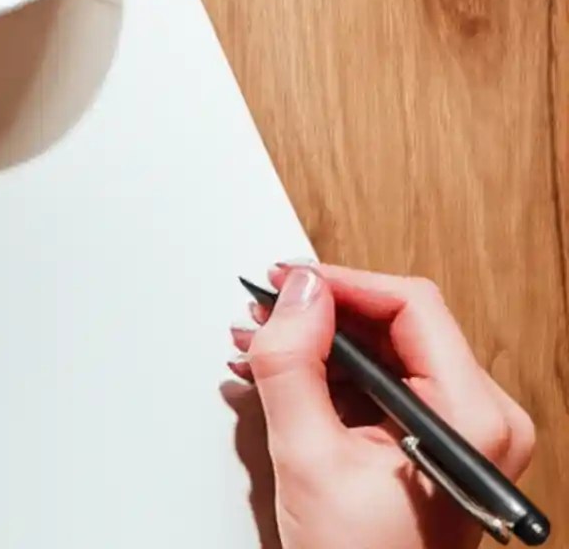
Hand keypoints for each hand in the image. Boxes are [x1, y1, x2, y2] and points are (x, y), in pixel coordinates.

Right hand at [228, 264, 535, 548]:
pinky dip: (330, 377)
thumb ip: (295, 366)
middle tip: (262, 312)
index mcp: (471, 417)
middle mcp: (481, 417)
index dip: (339, 284)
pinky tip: (282, 378)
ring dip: (317, 346)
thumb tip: (297, 294)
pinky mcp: (435, 440)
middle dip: (320, 316)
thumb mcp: (309, 458)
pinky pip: (383, 383)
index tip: (285, 281)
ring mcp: (461, 429)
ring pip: (385, 351)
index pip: (410, 305)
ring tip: (258, 347)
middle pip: (397, 324)